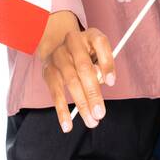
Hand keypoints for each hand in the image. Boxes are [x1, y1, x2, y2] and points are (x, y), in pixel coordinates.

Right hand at [36, 10, 115, 132]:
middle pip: (84, 67)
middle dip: (93, 92)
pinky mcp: (48, 70)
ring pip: (71, 81)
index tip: (112, 82)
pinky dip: (62, 110)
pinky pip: (56, 92)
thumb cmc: (87, 54)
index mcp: (90, 35)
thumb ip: (102, 66)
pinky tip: (68, 124)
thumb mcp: (98, 54)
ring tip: (91, 121)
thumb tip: (102, 83)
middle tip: (100, 113)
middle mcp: (73, 41)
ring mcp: (58, 55)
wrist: (58, 45)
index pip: (101, 43)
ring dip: (81, 104)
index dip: (107, 63)